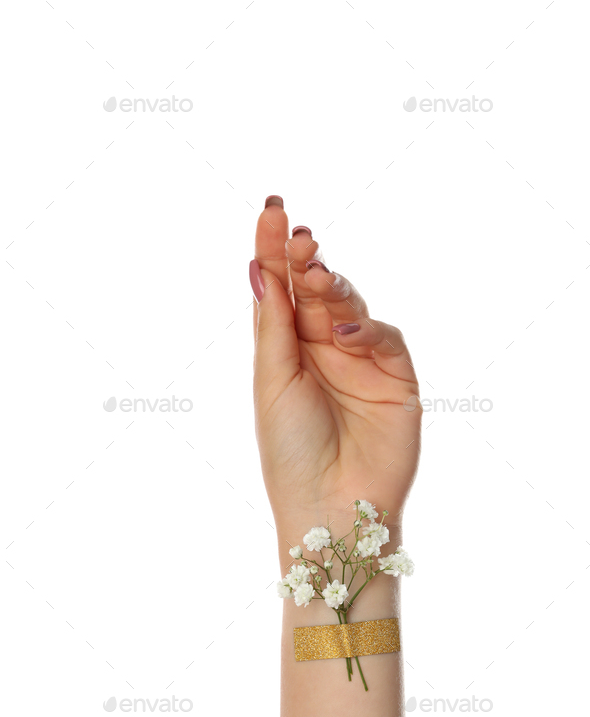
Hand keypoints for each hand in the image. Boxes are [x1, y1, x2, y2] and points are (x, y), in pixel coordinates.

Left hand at [250, 197, 421, 552]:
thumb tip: (258, 266)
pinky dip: (366, 329)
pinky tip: (342, 334)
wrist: (331, 507)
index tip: (271, 209)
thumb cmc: (289, 450)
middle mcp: (323, 348)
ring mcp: (361, 361)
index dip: (275, 250)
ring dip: (333, 286)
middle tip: (299, 235)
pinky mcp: (396, 376)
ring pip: (350, 305)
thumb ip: (273, 325)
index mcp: (286, 349)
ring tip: (315, 274)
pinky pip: (385, 337)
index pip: (280, 289)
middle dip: (306, 260)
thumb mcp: (272, 381)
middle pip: (315, 290)